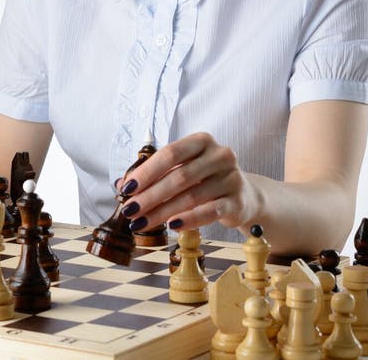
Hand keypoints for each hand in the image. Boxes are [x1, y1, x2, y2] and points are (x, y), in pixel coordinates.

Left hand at [118, 132, 259, 232]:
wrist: (245, 196)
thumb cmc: (206, 179)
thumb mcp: (184, 169)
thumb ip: (156, 175)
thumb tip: (122, 185)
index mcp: (202, 141)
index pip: (170, 153)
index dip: (147, 171)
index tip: (127, 188)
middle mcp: (219, 155)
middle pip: (179, 176)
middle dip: (150, 195)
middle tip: (130, 210)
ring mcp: (231, 178)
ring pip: (191, 196)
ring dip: (162, 211)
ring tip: (142, 223)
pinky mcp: (238, 201)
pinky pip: (210, 211)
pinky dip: (189, 219)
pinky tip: (171, 226)